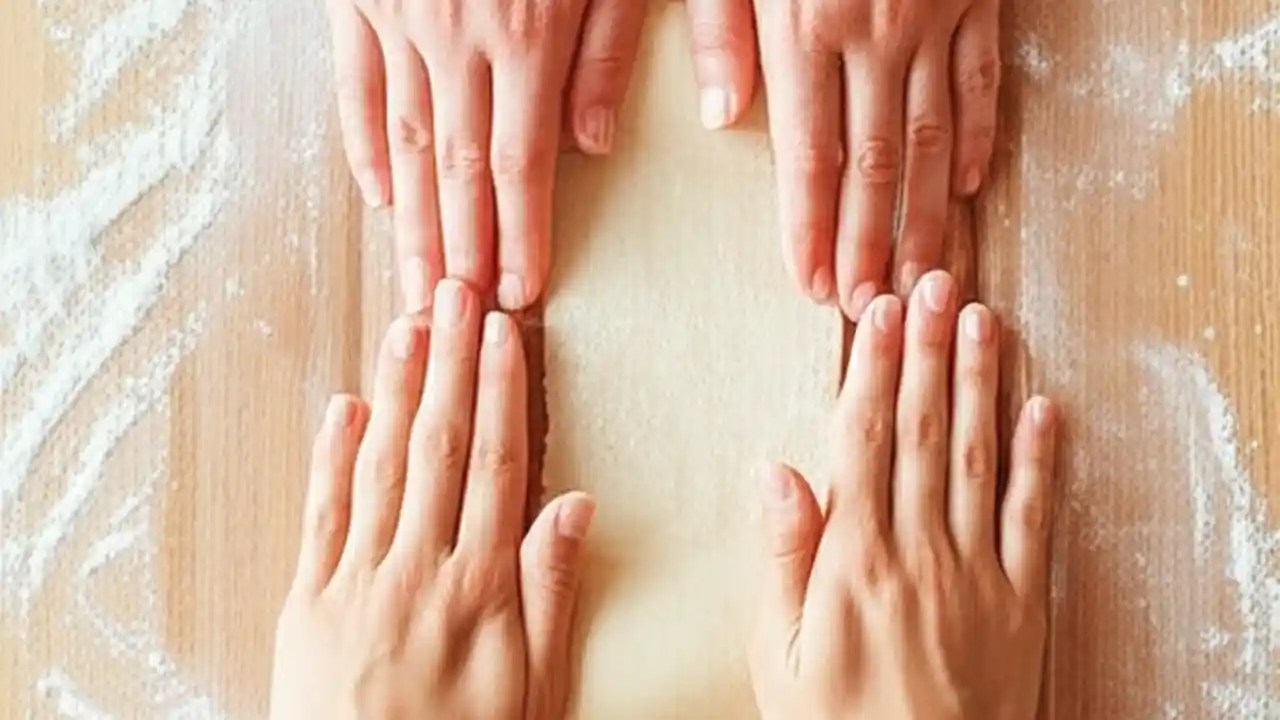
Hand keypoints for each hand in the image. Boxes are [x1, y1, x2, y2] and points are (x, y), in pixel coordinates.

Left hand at [270, 281, 594, 718]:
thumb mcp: (533, 684)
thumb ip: (551, 589)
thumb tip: (576, 503)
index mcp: (480, 587)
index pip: (495, 464)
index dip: (501, 391)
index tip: (502, 334)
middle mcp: (418, 569)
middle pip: (438, 446)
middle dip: (449, 362)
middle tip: (454, 293)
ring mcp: (356, 582)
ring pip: (380, 465)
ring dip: (395, 388)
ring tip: (408, 324)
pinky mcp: (307, 603)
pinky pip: (321, 516)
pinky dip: (331, 457)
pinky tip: (345, 406)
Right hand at [327, 0, 646, 310]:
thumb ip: (607, 46)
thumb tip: (597, 141)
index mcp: (526, 31)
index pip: (521, 164)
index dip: (519, 235)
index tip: (519, 289)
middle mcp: (455, 34)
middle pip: (458, 169)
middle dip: (461, 250)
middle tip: (461, 309)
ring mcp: (401, 17)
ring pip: (406, 141)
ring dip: (413, 220)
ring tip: (419, 281)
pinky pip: (355, 86)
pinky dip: (364, 145)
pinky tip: (380, 195)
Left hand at [684, 0, 999, 317]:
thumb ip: (720, 28)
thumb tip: (718, 115)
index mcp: (803, 25)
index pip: (808, 156)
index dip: (810, 228)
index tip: (811, 283)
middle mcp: (873, 31)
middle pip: (873, 164)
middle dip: (867, 244)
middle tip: (863, 302)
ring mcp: (931, 16)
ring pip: (931, 136)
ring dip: (925, 214)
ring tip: (917, 274)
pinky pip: (980, 80)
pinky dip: (977, 139)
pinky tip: (967, 188)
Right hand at [749, 270, 1057, 719]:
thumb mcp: (777, 654)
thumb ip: (780, 559)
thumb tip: (774, 472)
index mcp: (853, 558)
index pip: (865, 440)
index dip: (873, 369)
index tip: (879, 314)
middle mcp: (919, 551)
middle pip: (926, 431)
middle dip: (929, 350)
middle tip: (935, 283)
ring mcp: (977, 573)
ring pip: (980, 458)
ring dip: (980, 382)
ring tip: (981, 320)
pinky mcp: (1022, 602)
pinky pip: (1035, 518)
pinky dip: (1042, 460)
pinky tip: (1043, 407)